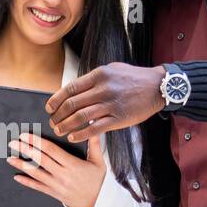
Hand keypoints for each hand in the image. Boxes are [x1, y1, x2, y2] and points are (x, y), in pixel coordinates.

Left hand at [7, 131, 105, 206]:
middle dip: (25, 150)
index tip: (26, 136)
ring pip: (36, 174)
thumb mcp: (99, 162)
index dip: (37, 142)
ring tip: (10, 158)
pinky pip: (38, 187)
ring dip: (22, 165)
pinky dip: (26, 182)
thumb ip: (95, 144)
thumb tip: (93, 125)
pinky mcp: (53, 193)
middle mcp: (63, 175)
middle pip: (40, 160)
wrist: (96, 203)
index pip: (52, 150)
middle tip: (13, 143)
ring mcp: (57, 185)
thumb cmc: (97, 181)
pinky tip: (17, 177)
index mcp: (72, 165)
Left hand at [45, 63, 165, 140]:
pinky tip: (74, 137)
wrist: (158, 86)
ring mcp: (111, 104)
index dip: (56, 99)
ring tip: (59, 130)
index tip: (49, 107)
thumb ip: (93, 79)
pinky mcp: (119, 118)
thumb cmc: (133, 78)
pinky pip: (95, 128)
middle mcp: (103, 89)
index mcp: (99, 75)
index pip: (70, 88)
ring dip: (66, 125)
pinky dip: (81, 134)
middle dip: (58, 115)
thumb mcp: (111, 70)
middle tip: (52, 122)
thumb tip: (73, 89)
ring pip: (81, 117)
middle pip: (72, 104)